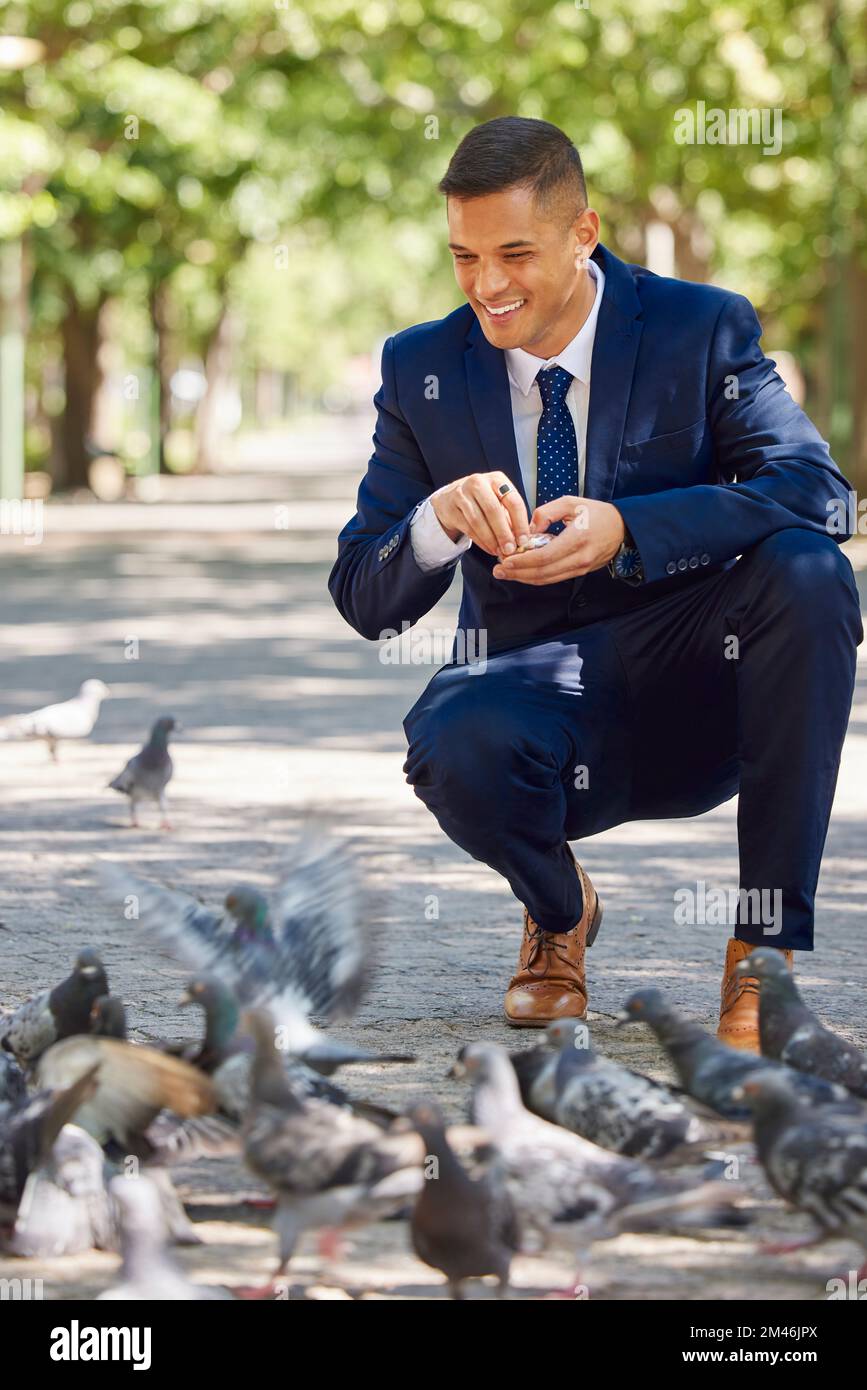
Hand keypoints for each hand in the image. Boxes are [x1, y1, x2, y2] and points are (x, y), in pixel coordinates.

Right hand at [430, 472, 529, 556]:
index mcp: (497, 479)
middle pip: (494, 510)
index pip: (513, 501)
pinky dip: (480, 541)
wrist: (451, 498)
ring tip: (499, 551)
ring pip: (478, 521)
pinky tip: (489, 548)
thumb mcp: (499, 501)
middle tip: (510, 549)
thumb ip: (512, 517)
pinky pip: (468, 528)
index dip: (520, 523)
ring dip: (491, 540)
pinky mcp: (451, 508)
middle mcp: (479, 483)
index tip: (524, 540)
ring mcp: (462, 494)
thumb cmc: (482, 501)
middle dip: (504, 533)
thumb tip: (523, 540)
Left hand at [492, 497, 625, 585]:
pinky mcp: (579, 573)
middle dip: (517, 573)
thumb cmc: (597, 514)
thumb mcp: (571, 503)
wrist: (623, 529)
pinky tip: (523, 572)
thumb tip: (527, 530)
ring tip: (506, 573)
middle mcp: (579, 558)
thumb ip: (546, 513)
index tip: (505, 560)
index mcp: (577, 539)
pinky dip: (536, 577)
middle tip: (498, 570)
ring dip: (524, 578)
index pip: (544, 557)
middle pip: (542, 573)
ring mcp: (580, 568)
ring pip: (547, 579)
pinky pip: (553, 578)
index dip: (522, 562)